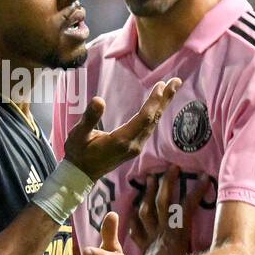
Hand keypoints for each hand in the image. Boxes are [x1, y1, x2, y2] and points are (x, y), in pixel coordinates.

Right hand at [64, 78, 181, 180]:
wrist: (81, 173)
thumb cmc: (78, 153)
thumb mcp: (78, 135)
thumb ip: (89, 118)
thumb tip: (98, 100)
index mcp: (121, 140)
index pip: (144, 118)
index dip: (153, 101)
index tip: (161, 85)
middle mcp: (134, 144)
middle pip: (153, 119)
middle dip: (165, 99)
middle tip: (176, 81)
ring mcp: (136, 147)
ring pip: (153, 123)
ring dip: (162, 105)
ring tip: (171, 87)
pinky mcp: (135, 147)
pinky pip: (149, 127)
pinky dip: (155, 112)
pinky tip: (158, 104)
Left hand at [129, 166, 211, 254]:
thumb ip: (213, 251)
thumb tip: (236, 243)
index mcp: (179, 235)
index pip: (187, 206)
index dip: (196, 191)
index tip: (205, 177)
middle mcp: (163, 233)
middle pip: (163, 202)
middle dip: (167, 184)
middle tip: (171, 168)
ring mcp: (151, 237)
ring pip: (146, 210)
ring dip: (148, 193)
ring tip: (150, 178)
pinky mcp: (144, 244)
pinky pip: (136, 227)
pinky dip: (134, 216)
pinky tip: (135, 205)